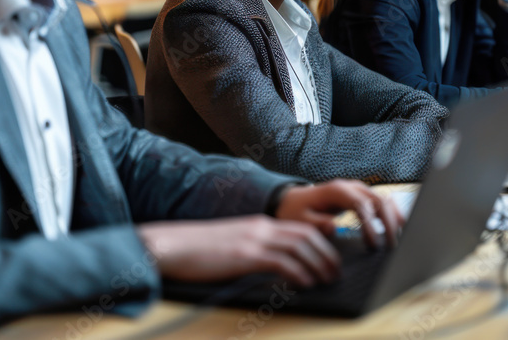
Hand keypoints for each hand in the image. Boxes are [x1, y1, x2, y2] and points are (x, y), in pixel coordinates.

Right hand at [137, 215, 338, 287]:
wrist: (172, 245)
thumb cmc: (198, 250)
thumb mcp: (233, 245)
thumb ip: (255, 250)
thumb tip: (274, 267)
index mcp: (259, 224)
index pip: (301, 228)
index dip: (321, 243)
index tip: (330, 259)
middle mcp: (260, 227)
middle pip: (306, 235)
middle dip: (327, 254)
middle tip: (335, 272)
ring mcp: (253, 239)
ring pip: (300, 246)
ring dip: (318, 263)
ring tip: (327, 279)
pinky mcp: (245, 255)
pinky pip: (281, 261)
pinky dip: (298, 272)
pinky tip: (305, 283)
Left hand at [276, 179, 404, 248]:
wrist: (294, 200)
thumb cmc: (297, 211)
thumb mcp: (300, 220)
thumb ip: (316, 224)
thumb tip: (334, 227)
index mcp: (336, 190)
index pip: (361, 205)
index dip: (371, 225)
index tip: (374, 244)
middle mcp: (350, 186)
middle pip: (377, 200)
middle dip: (389, 222)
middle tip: (392, 245)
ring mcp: (357, 189)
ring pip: (383, 198)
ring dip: (394, 217)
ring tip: (400, 238)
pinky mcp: (360, 195)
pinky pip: (381, 200)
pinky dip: (391, 213)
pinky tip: (398, 227)